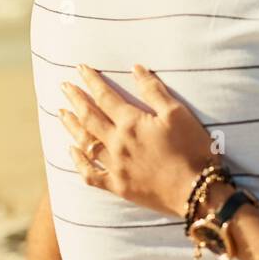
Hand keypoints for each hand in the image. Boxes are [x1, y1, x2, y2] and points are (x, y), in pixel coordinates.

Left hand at [60, 64, 218, 214]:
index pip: (105, 97)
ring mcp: (115, 166)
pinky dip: (78, 162)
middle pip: (89, 117)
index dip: (91, 81)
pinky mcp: (118, 186)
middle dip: (76, 99)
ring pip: (85, 143)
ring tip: (62, 113)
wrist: (196, 192)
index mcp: (131, 123)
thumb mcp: (177, 114)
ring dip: (72, 126)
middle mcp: (117, 143)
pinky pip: (90, 174)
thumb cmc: (192, 149)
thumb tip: (135, 69)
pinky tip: (72, 151)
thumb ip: (154, 91)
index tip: (80, 68)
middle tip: (63, 86)